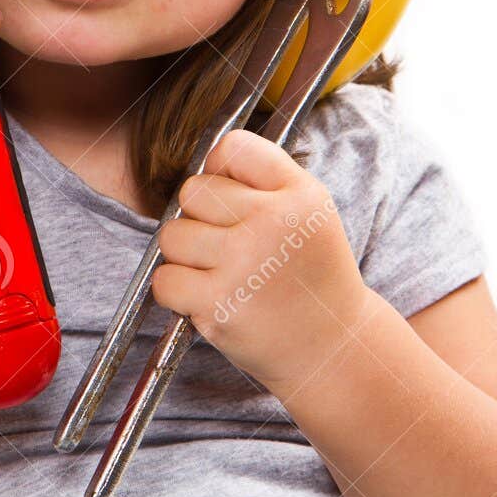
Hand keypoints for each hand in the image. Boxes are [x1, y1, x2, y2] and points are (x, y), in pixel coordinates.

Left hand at [151, 127, 375, 394]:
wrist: (331, 349)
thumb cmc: (310, 276)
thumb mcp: (311, 213)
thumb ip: (265, 179)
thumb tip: (205, 161)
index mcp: (300, 194)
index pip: (232, 147)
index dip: (221, 170)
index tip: (233, 198)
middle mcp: (273, 224)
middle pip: (193, 191)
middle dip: (201, 217)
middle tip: (231, 245)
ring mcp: (244, 265)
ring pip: (171, 235)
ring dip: (186, 255)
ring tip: (221, 273)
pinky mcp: (218, 306)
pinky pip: (165, 279)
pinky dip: (177, 290)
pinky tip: (209, 297)